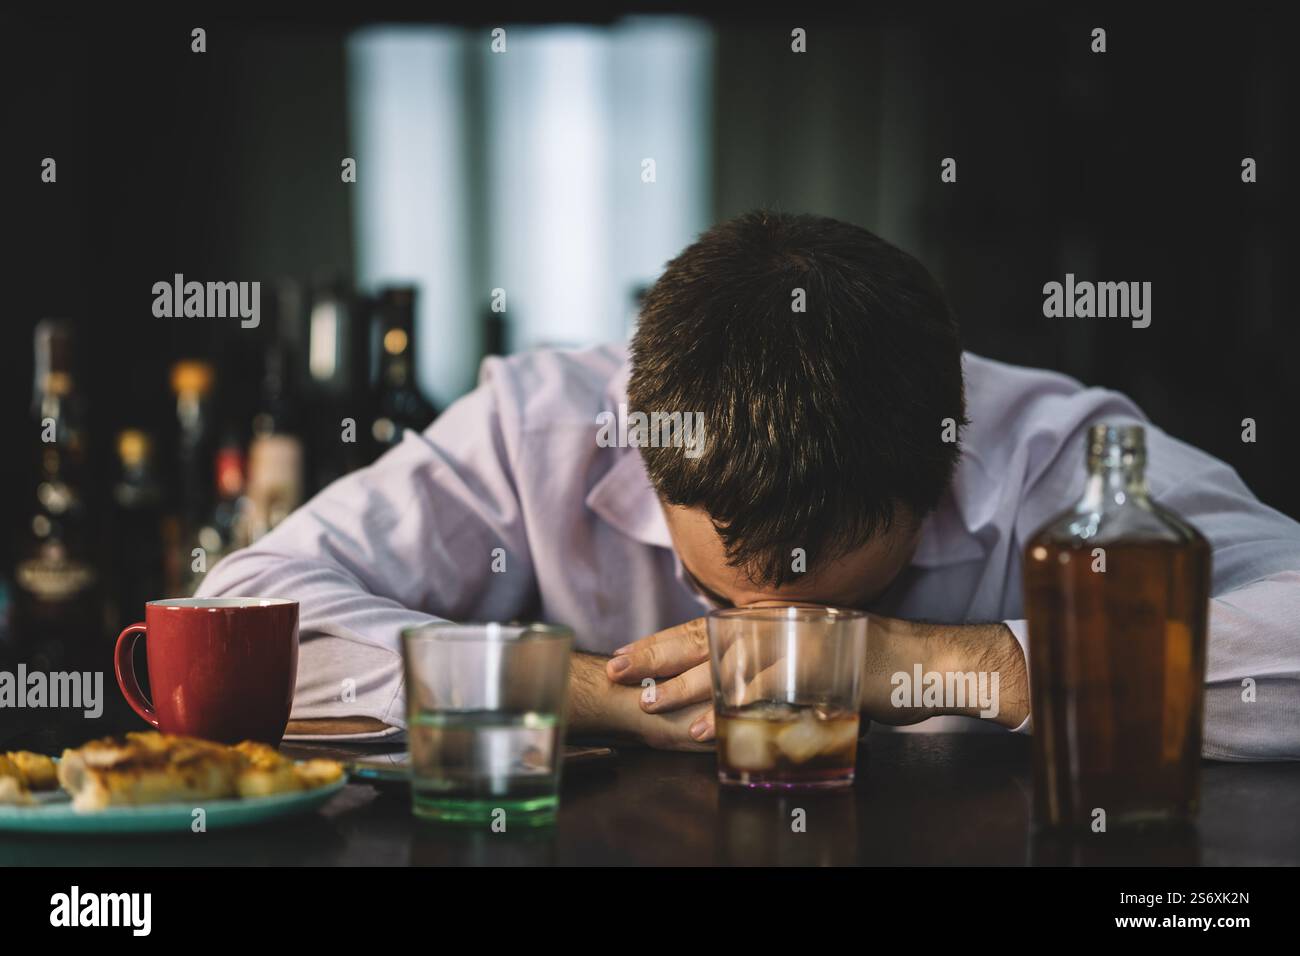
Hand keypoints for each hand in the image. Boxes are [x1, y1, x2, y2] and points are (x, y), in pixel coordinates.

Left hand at [606, 609, 997, 731]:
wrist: (931, 659)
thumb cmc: (877, 660)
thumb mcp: (821, 652)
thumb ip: (782, 660)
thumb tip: (746, 680)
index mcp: (776, 617)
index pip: (709, 627)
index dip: (667, 641)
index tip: (629, 656)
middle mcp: (780, 623)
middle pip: (705, 637)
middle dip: (656, 655)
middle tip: (614, 670)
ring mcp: (796, 643)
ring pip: (724, 663)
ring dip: (682, 686)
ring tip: (646, 702)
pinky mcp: (814, 668)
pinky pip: (761, 690)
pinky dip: (727, 708)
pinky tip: (700, 725)